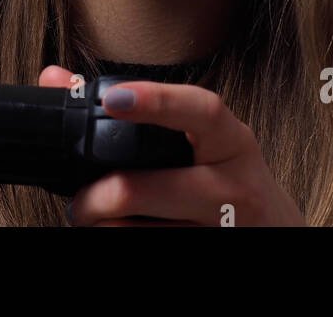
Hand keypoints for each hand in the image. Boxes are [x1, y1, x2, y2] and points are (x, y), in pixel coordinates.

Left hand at [38, 65, 306, 226]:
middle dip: (96, 196)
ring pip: (137, 231)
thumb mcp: (201, 137)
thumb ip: (136, 106)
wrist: (276, 232)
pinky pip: (147, 248)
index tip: (114, 97)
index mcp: (230, 141)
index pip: (201, 111)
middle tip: (78, 200)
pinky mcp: (207, 253)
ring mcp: (222, 228)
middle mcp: (232, 186)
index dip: (157, 101)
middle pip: (144, 188)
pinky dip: (120, 239)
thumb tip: (56, 78)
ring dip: (102, 226)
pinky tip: (118, 231)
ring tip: (94, 217)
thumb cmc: (228, 177)